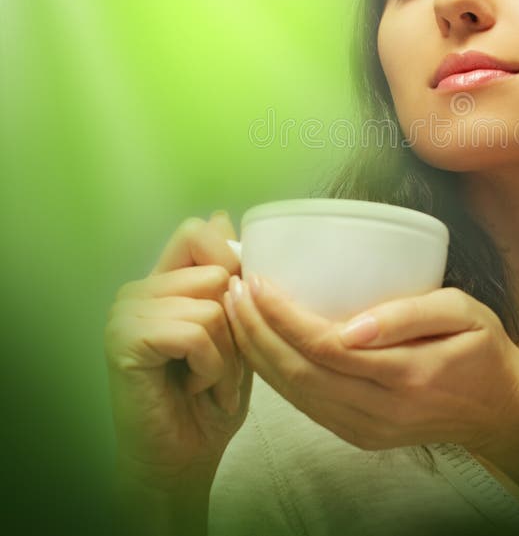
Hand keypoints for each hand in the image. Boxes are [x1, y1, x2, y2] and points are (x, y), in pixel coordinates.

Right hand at [104, 211, 253, 490]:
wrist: (183, 459)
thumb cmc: (211, 397)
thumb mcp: (234, 329)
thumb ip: (227, 278)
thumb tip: (221, 216)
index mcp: (163, 281)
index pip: (198, 231)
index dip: (230, 262)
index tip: (234, 309)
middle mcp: (139, 289)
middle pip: (218, 272)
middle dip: (236, 325)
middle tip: (218, 363)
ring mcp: (127, 312)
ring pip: (213, 305)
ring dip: (227, 354)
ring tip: (207, 380)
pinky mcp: (124, 339)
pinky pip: (195, 332)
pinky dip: (211, 368)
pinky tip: (195, 388)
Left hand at [223, 276, 518, 454]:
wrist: (500, 411)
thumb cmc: (483, 349)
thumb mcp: (465, 314)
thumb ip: (411, 314)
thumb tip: (352, 325)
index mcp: (408, 375)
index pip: (324, 346)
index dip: (282, 316)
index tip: (256, 282)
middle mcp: (381, 411)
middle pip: (299, 373)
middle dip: (256, 331)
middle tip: (232, 291)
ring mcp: (367, 429)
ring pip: (295, 395)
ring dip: (258, 354)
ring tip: (235, 314)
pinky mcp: (360, 435)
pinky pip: (306, 406)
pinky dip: (275, 376)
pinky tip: (261, 347)